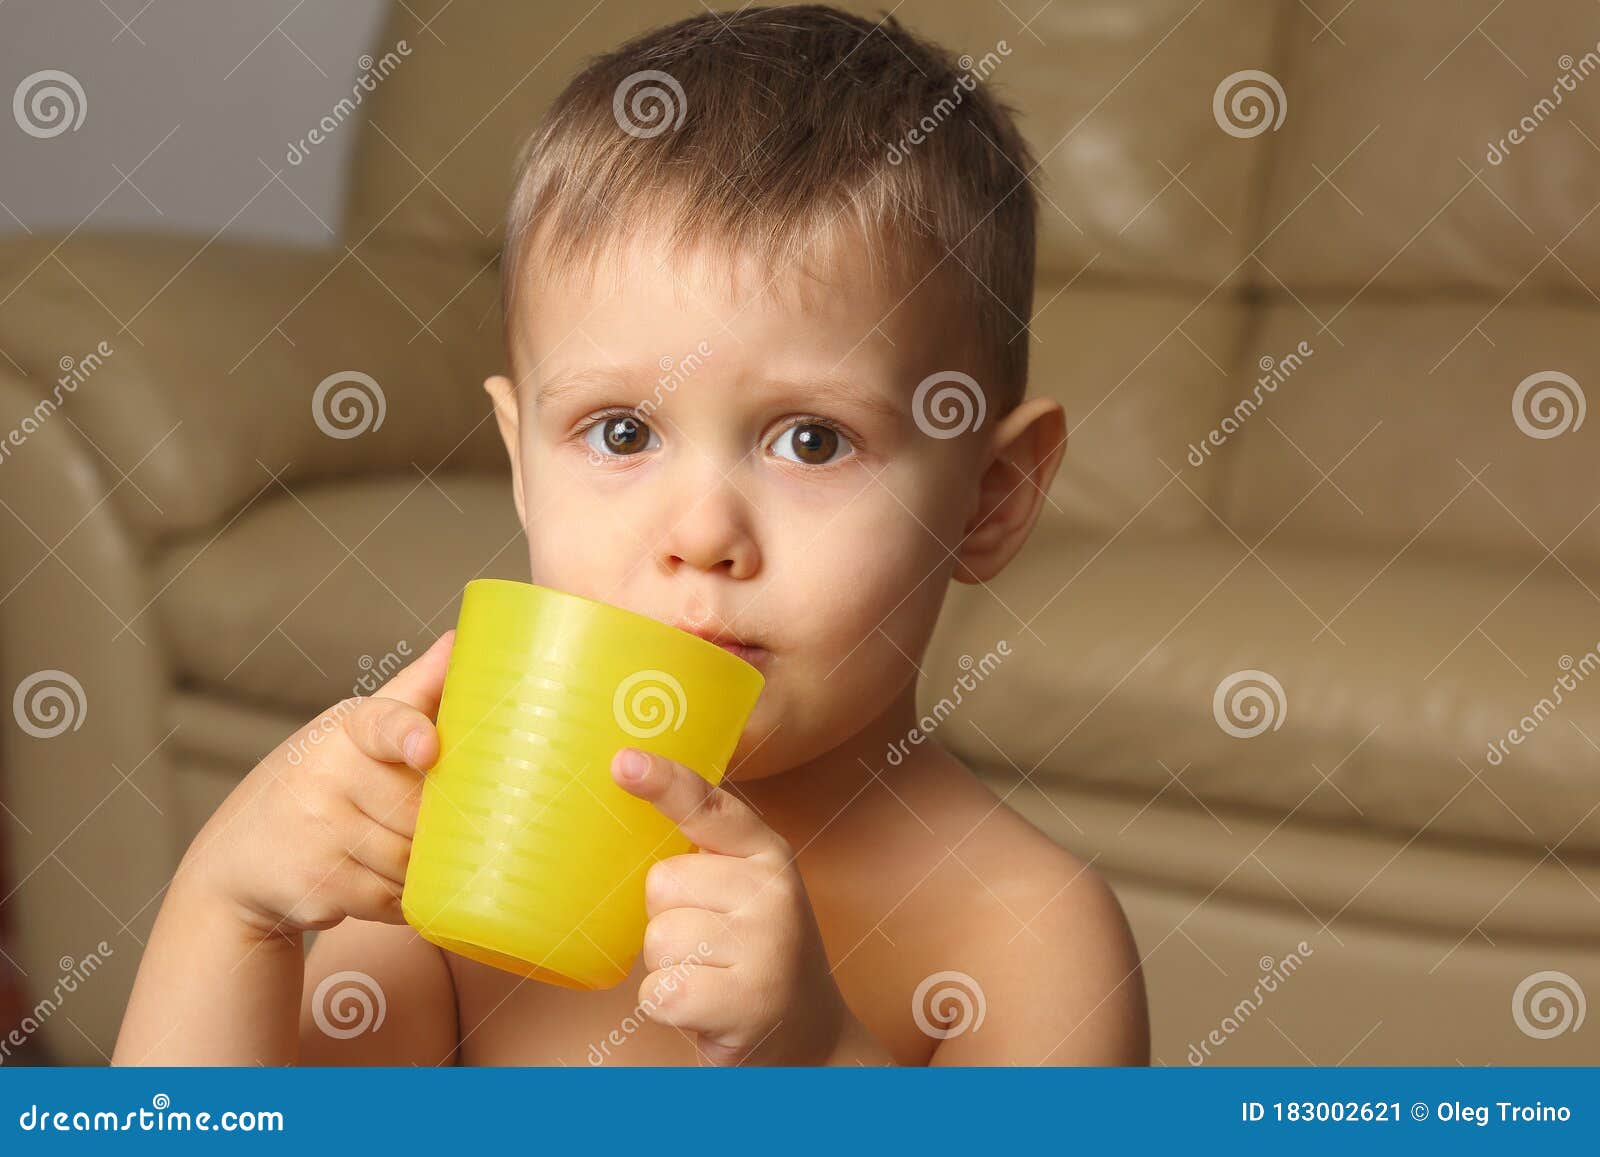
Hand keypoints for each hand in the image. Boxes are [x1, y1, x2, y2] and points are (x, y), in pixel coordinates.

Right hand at [181, 631, 454, 938]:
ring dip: (416, 867)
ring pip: (409, 861)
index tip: (430, 749)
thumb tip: (462, 641)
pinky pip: (390, 900)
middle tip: (425, 823)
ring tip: (392, 853)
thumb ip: (413, 692)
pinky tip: (374, 883)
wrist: (238, 856)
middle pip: (421, 810)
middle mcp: (326, 776)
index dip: (410, 734)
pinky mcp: (317, 886)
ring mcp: (318, 834)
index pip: (384, 724)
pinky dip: (396, 900)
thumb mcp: (355, 730)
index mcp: (346, 730)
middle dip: (433, 826)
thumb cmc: (322, 780)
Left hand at [610, 747, 855, 1064]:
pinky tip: (702, 1007)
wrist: (810, 1035)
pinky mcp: (746, 1002)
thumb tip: (630, 789)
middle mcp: (773, 891)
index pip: (710, 809)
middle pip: (661, 883)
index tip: (623, 762)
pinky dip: (667, 1005)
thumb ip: (705, 852)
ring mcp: (765, 946)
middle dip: (665, 919)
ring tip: (708, 977)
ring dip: (667, 967)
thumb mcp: (746, 890)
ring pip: (657, 940)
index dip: (664, 783)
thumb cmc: (754, 952)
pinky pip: (659, 990)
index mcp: (768, 853)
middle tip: (706, 946)